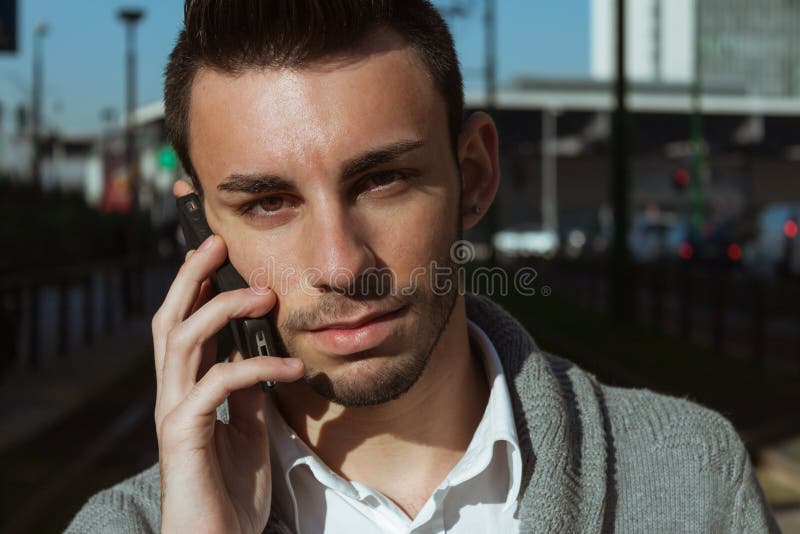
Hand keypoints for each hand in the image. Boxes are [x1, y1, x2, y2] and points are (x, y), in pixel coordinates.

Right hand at [152, 181, 303, 533]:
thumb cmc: (230, 488)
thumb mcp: (247, 429)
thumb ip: (247, 393)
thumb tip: (259, 357)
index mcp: (188, 387)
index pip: (184, 323)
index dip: (194, 285)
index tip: (217, 252)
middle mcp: (173, 392)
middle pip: (170, 319)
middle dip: (191, 277)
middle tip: (218, 244)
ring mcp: (174, 411)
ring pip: (183, 340)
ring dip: (222, 310)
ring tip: (263, 295)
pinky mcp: (184, 433)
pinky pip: (218, 384)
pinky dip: (256, 367)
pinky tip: (293, 367)